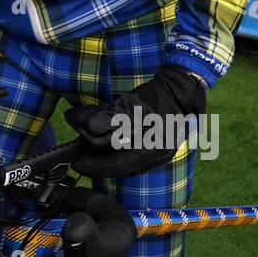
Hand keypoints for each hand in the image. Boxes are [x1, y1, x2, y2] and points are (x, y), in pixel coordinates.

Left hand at [66, 64, 206, 179]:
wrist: (181, 89)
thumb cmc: (156, 97)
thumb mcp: (128, 107)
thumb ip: (104, 118)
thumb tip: (79, 122)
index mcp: (152, 151)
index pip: (118, 166)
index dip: (94, 166)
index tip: (76, 162)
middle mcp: (157, 157)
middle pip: (123, 167)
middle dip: (99, 164)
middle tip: (80, 158)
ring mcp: (161, 152)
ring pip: (128, 162)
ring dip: (108, 158)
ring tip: (90, 152)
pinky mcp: (159, 144)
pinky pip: (135, 154)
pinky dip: (119, 152)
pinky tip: (108, 146)